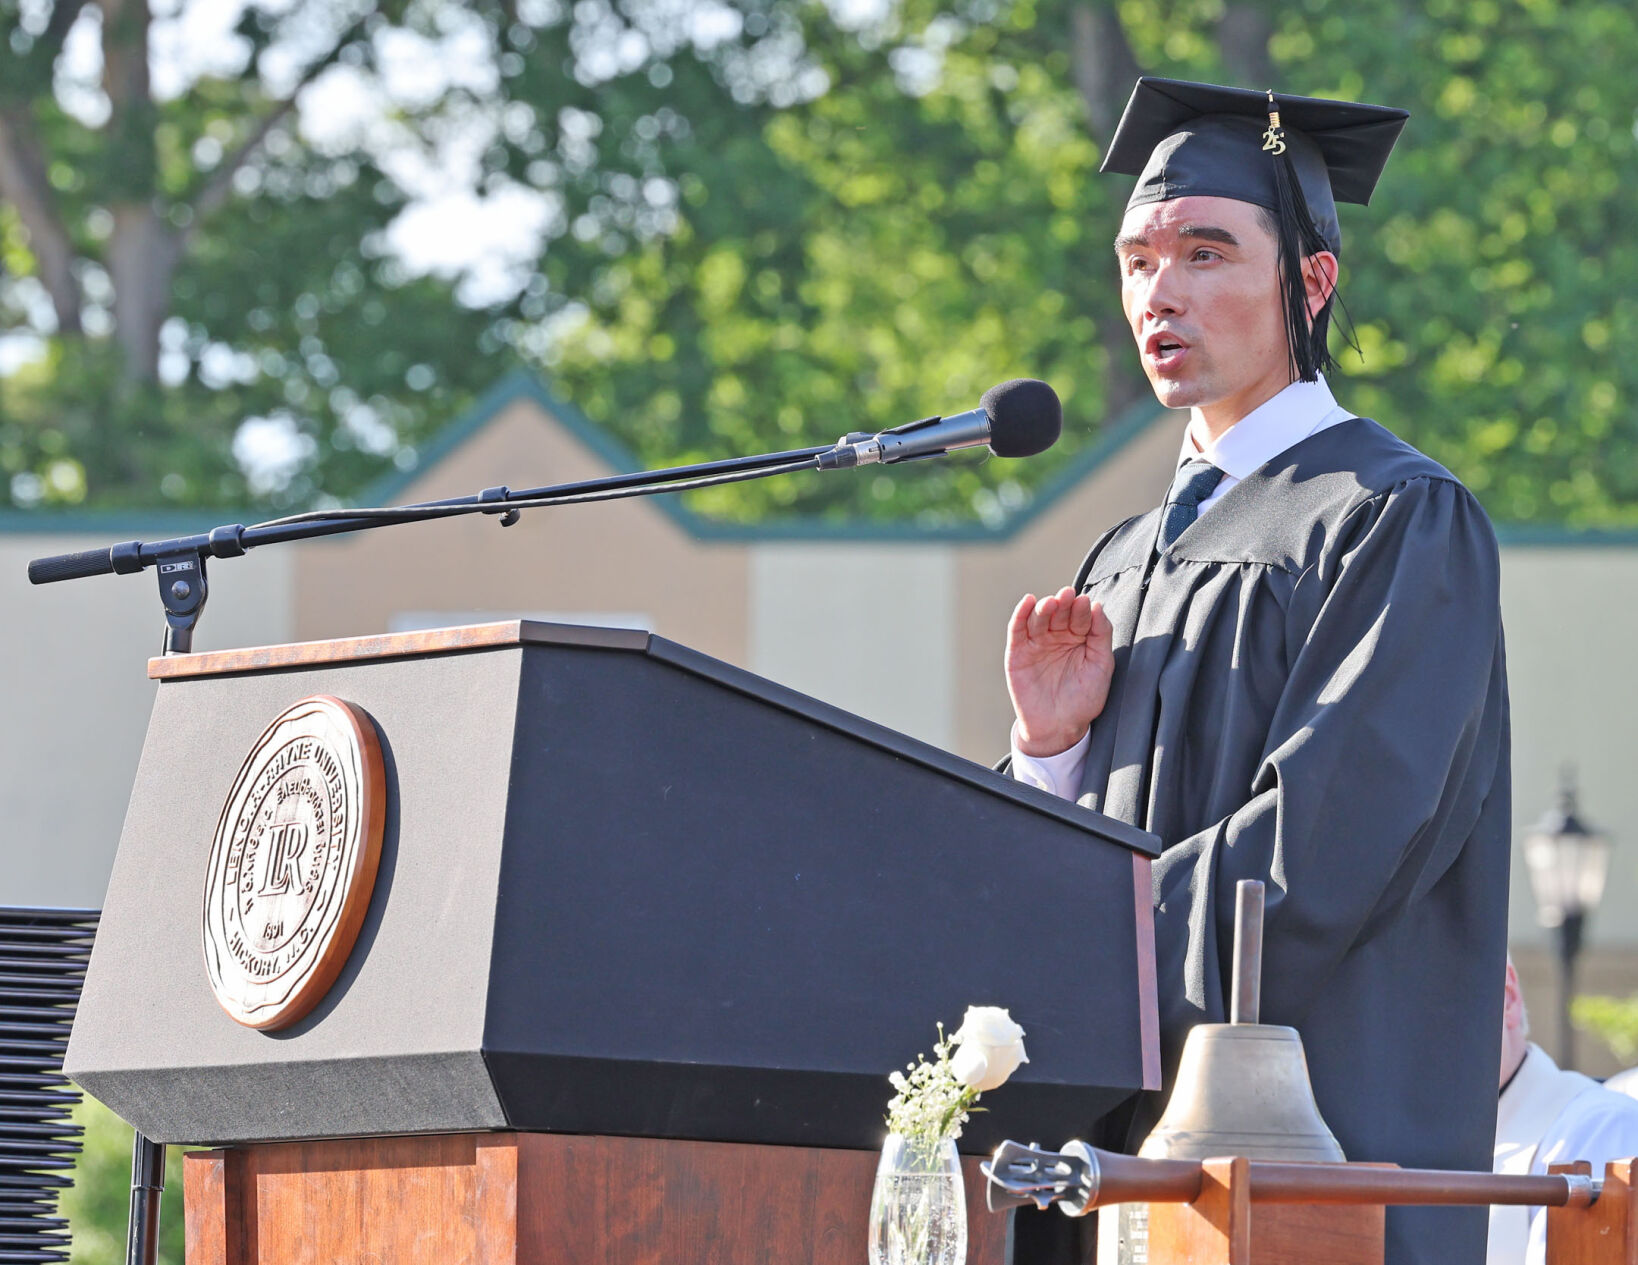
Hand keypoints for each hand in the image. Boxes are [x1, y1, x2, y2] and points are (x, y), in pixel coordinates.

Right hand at [1005, 587, 1114, 756]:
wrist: (1059, 727)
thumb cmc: (1083, 699)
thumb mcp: (1101, 666)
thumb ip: (1101, 635)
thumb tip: (1098, 606)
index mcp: (1079, 638)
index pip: (1081, 617)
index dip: (1082, 609)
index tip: (1086, 603)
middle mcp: (1058, 636)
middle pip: (1060, 613)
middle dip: (1064, 604)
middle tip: (1068, 596)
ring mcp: (1037, 643)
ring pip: (1039, 618)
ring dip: (1045, 607)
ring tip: (1052, 602)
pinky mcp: (1018, 652)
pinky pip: (1018, 629)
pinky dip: (1021, 614)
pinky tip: (1029, 602)